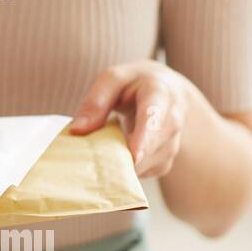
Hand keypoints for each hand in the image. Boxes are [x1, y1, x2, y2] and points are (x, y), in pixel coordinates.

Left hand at [71, 61, 190, 177]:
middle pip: (154, 144)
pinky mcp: (166, 158)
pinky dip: (130, 169)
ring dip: (128, 165)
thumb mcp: (112, 80)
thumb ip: (96, 102)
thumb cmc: (134, 83)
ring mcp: (174, 141)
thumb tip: (77, 129)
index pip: (154, 116)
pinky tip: (116, 161)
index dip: (145, 137)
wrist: (167, 90)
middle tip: (103, 168)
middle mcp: (174, 118)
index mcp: (160, 92)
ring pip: (151, 161)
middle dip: (131, 158)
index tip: (135, 156)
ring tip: (105, 161)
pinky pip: (148, 170)